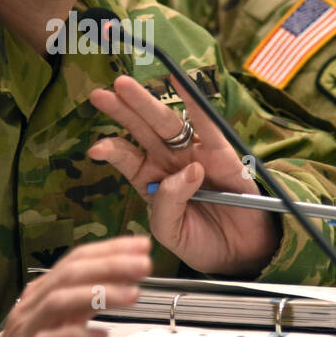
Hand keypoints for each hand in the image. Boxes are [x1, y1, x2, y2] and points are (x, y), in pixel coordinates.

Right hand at [0, 236, 150, 336]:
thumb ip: (83, 306)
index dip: (109, 250)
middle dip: (109, 265)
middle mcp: (30, 307)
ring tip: (132, 295)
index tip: (142, 246)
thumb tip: (117, 282)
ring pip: (59, 301)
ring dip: (99, 294)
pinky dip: (76, 336)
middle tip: (144, 264)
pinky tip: (102, 336)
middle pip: (69, 275)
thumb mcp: (63, 329)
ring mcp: (25, 333)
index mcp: (41, 295)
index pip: (74, 261)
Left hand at [87, 75, 279, 276]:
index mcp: (150, 180)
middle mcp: (169, 162)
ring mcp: (194, 154)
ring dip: (145, 103)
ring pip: (167, 123)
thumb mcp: (170, 231)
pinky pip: (207, 125)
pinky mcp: (221, 154)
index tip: (95, 148)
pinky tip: (180, 82)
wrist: (240, 253)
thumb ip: (167, 204)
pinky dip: (194, 103)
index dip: (112, 149)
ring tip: (123, 85)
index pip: (127, 157)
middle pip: (142, 130)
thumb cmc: (202, 241)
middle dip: (121, 111)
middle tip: (100, 94)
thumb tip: (189, 170)